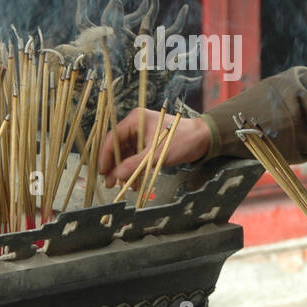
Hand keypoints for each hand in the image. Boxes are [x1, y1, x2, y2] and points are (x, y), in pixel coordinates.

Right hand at [97, 109, 211, 186]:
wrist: (203, 139)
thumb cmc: (182, 139)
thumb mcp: (157, 154)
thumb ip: (135, 164)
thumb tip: (117, 175)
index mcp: (135, 120)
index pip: (113, 138)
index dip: (106, 156)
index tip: (103, 171)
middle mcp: (135, 126)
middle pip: (117, 147)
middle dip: (114, 166)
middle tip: (109, 183)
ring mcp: (141, 135)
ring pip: (126, 155)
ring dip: (123, 170)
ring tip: (119, 186)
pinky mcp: (148, 144)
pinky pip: (135, 158)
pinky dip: (133, 170)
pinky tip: (132, 183)